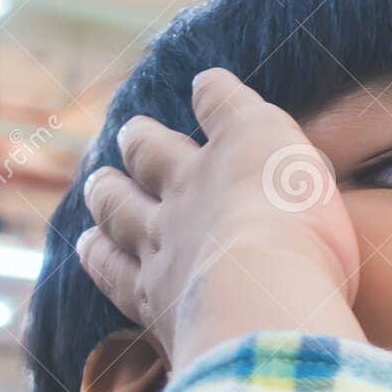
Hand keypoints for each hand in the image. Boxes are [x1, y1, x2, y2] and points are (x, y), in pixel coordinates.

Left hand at [78, 68, 363, 371]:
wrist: (259, 303)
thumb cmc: (299, 226)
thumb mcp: (294, 159)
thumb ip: (254, 123)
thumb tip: (210, 88)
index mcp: (240, 150)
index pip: (222, 105)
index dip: (214, 95)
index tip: (205, 88)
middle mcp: (190, 191)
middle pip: (152, 155)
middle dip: (142, 143)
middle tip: (129, 136)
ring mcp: (163, 246)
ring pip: (119, 212)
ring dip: (108, 195)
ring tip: (100, 187)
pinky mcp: (151, 300)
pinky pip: (113, 272)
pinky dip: (100, 255)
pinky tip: (91, 250)